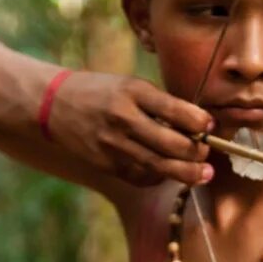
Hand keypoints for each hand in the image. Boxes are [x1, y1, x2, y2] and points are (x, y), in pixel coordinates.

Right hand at [46, 71, 212, 186]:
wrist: (52, 104)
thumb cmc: (100, 92)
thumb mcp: (129, 84)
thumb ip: (159, 103)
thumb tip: (197, 125)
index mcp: (132, 92)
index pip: (176, 111)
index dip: (200, 122)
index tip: (209, 125)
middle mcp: (123, 118)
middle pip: (171, 144)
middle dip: (197, 152)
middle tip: (206, 152)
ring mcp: (113, 144)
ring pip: (159, 166)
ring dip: (187, 173)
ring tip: (203, 174)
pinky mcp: (105, 164)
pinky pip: (140, 176)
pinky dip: (160, 177)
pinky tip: (170, 173)